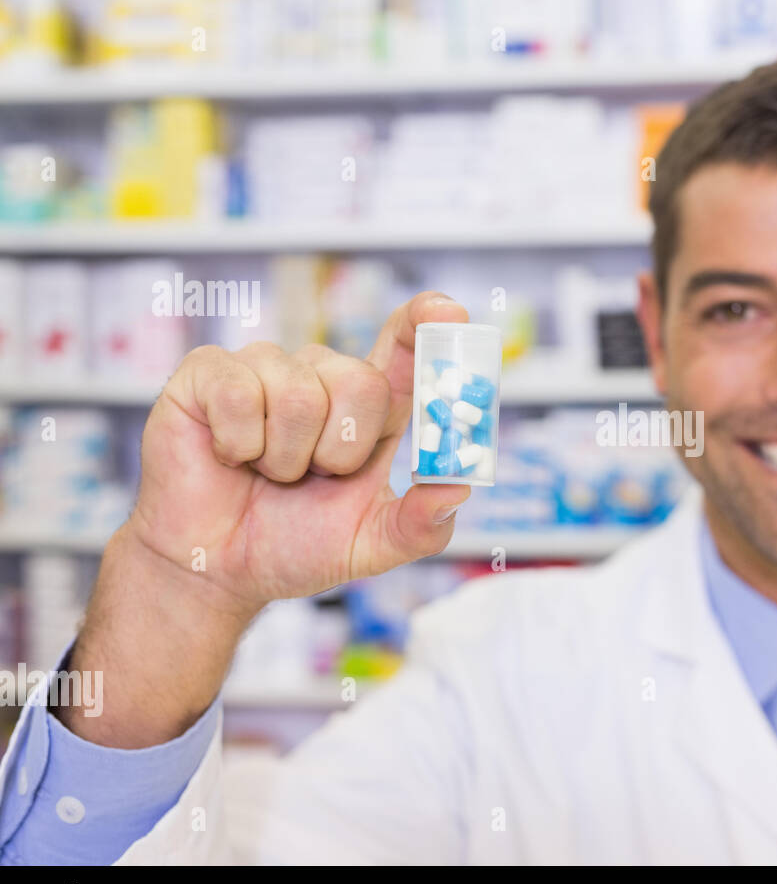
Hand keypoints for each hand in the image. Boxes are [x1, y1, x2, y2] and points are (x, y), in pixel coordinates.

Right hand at [130, 291, 472, 615]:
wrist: (218, 569)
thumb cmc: (295, 547)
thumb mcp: (370, 545)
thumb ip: (421, 524)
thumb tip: (460, 485)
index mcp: (371, 408)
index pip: (406, 346)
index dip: (427, 322)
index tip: (451, 314)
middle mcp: (323, 376)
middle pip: (361, 381)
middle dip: (340, 450)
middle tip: (312, 477)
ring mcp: (266, 368)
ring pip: (299, 394)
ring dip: (284, 456)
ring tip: (267, 472)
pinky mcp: (210, 372)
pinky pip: (240, 393)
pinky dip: (238, 444)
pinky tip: (229, 456)